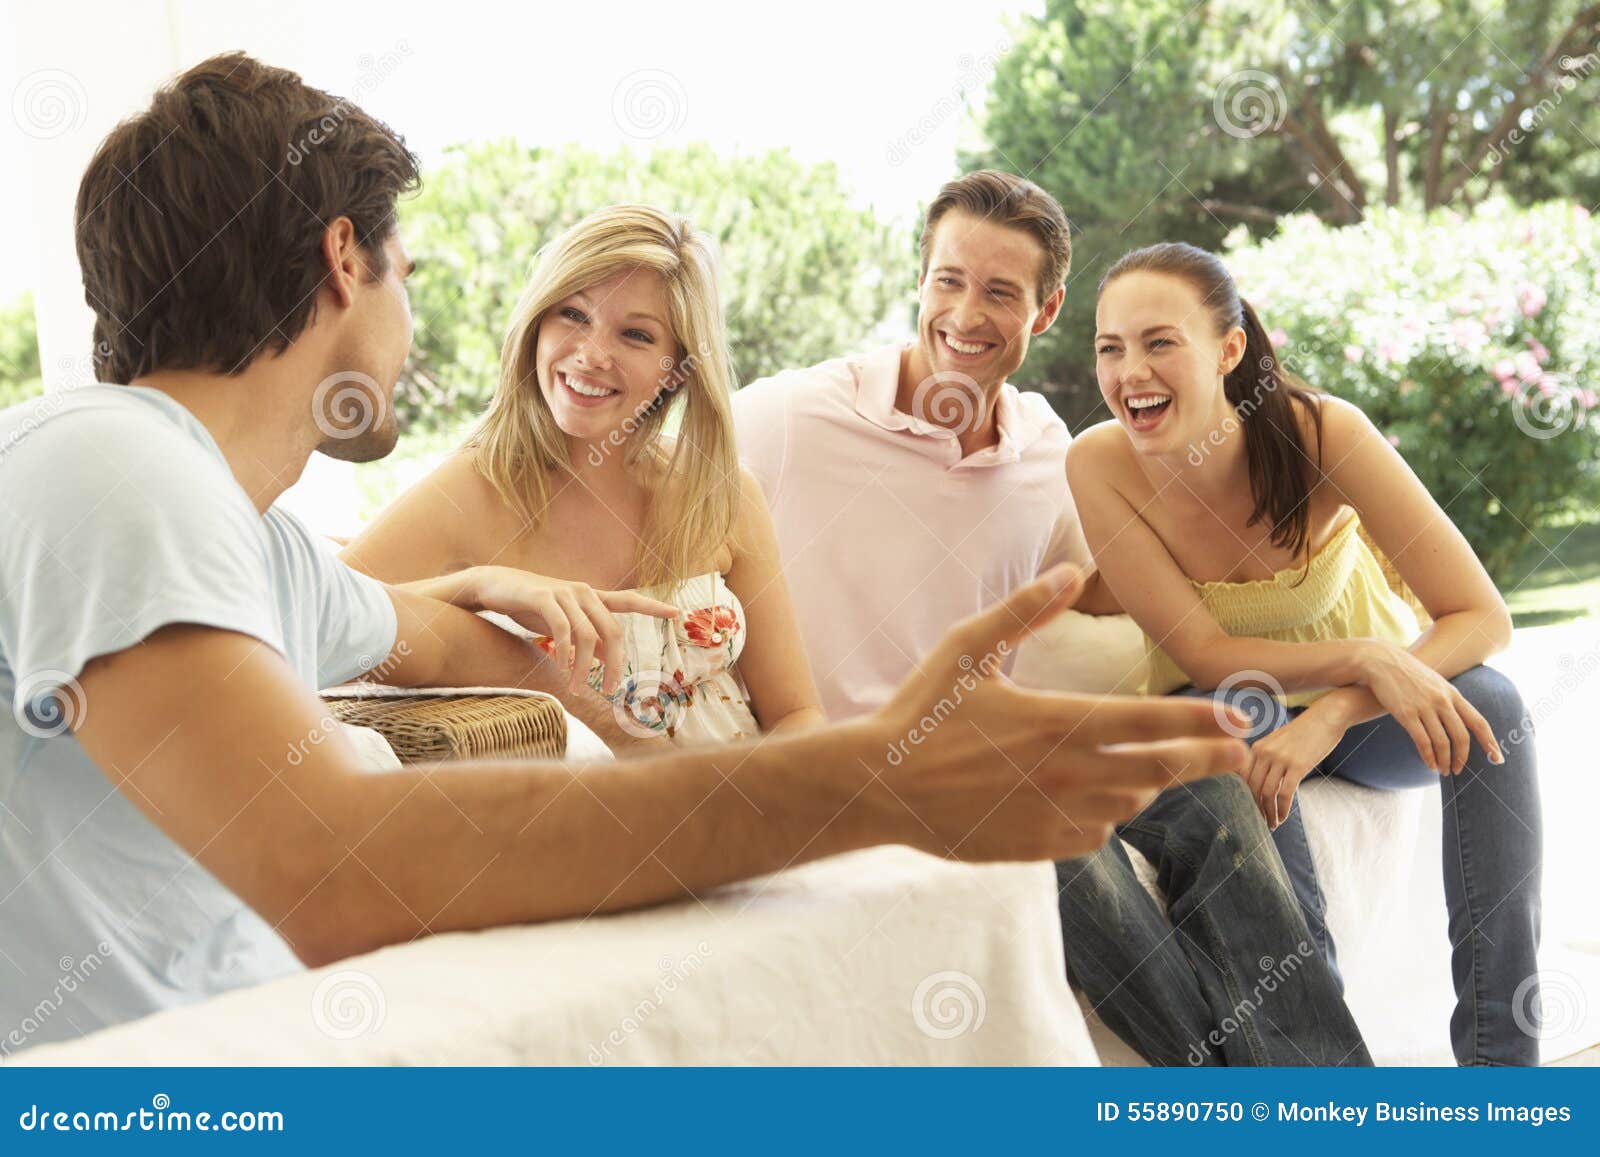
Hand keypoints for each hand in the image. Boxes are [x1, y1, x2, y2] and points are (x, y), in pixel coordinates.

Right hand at [469, 566, 680, 695]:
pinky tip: (563, 668)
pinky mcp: (544, 597)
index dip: (652, 608)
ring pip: (588, 636)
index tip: (676, 613)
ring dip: (584, 667)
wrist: (497, 586)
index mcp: (592, 597)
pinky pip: (563, 630)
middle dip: (615, 663)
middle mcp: (584, 592)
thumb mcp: (564, 624)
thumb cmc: (533, 606)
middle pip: (613, 631)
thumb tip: (607, 661)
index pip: (628, 600)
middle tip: (611, 689)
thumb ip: (586, 639)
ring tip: (577, 687)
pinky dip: (565, 653)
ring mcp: (565, 593)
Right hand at [864, 565, 1249, 861]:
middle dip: (1208, 760)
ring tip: (1147, 766)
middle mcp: (1064, 775)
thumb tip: (1070, 570)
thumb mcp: (965, 648)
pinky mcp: (1038, 848)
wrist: (880, 788)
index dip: (1201, 721)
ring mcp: (1054, 817)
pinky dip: (1102, 814)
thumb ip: (1023, 610)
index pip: (1148, 723)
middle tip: (1241, 754)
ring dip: (1146, 783)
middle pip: (1159, 771)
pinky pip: (1095, 834)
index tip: (1240, 720)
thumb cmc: (921, 713)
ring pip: (1129, 802)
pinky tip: (1083, 796)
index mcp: (1053, 722)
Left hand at [1243, 708, 1343, 828]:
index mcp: (1257, 747)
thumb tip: (1259, 780)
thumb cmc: (1304, 731)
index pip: (1243, 778)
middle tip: (1262, 821)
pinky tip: (1284, 817)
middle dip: (1256, 808)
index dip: (1245, 797)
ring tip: (1273, 823)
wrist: (1326, 717)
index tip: (1251, 809)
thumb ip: (1266, 757)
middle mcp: (1264, 752)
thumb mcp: (1278, 741)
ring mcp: (1280, 759)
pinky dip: (1282, 809)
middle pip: (1253, 788)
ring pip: (1267, 793)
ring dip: (1269, 812)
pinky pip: (1284, 793)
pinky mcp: (1298, 765)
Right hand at [1352, 640, 1504, 773]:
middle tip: (1457, 770)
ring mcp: (1424, 707)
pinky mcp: (1406, 713)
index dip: (1490, 742)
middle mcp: (1442, 701)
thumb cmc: (1406, 673)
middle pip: (1461, 736)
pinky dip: (1428, 756)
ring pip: (1442, 742)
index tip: (1497, 759)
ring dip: (1444, 761)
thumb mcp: (1434, 681)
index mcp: (1452, 694)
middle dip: (1462, 757)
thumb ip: (1447, 698)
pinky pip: (1423, 741)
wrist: (1380, 661)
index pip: (1478, 722)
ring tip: (1441, 770)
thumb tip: (1456, 718)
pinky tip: (1429, 764)